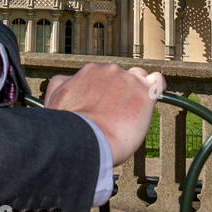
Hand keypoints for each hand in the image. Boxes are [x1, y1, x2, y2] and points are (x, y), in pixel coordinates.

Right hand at [43, 64, 163, 163]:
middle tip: (114, 114)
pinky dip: (155, 87)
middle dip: (119, 92)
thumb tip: (66, 81)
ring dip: (136, 90)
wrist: (86, 140)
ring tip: (131, 111)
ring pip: (138, 78)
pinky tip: (151, 98)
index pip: (101, 76)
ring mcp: (128, 80)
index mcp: (89, 71)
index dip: (102, 92)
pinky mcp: (144, 93)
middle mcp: (109, 70)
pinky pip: (157, 81)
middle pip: (119, 76)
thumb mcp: (54, 99)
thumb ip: (61, 85)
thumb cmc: (69, 127)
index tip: (101, 106)